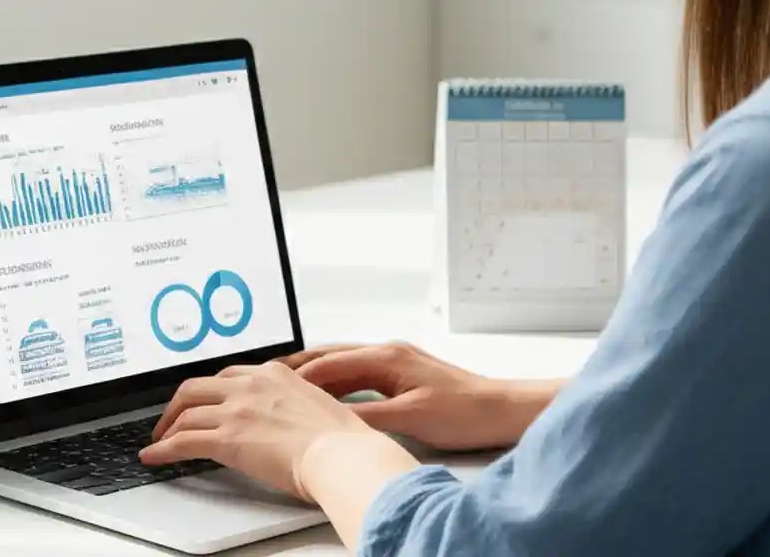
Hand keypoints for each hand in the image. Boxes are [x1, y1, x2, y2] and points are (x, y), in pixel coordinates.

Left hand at [140, 361, 414, 501]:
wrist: (342, 454)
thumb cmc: (342, 440)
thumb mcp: (318, 406)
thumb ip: (296, 405)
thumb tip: (290, 421)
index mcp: (274, 374)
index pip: (229, 376)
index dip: (209, 391)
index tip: (204, 401)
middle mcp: (251, 385)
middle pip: (198, 387)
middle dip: (179, 404)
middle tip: (172, 420)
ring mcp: (237, 410)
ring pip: (186, 412)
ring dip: (167, 428)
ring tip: (160, 441)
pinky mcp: (227, 438)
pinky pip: (183, 441)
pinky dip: (163, 449)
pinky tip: (154, 457)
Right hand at [288, 342, 562, 450]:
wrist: (501, 410)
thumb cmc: (465, 412)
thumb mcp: (411, 418)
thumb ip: (368, 416)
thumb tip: (331, 418)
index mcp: (387, 356)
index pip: (331, 361)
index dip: (300, 374)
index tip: (272, 382)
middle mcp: (387, 352)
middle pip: (332, 355)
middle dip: (299, 365)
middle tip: (267, 375)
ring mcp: (394, 361)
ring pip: (343, 363)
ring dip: (316, 372)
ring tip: (286, 384)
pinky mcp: (401, 374)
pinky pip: (358, 374)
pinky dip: (336, 382)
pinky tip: (324, 394)